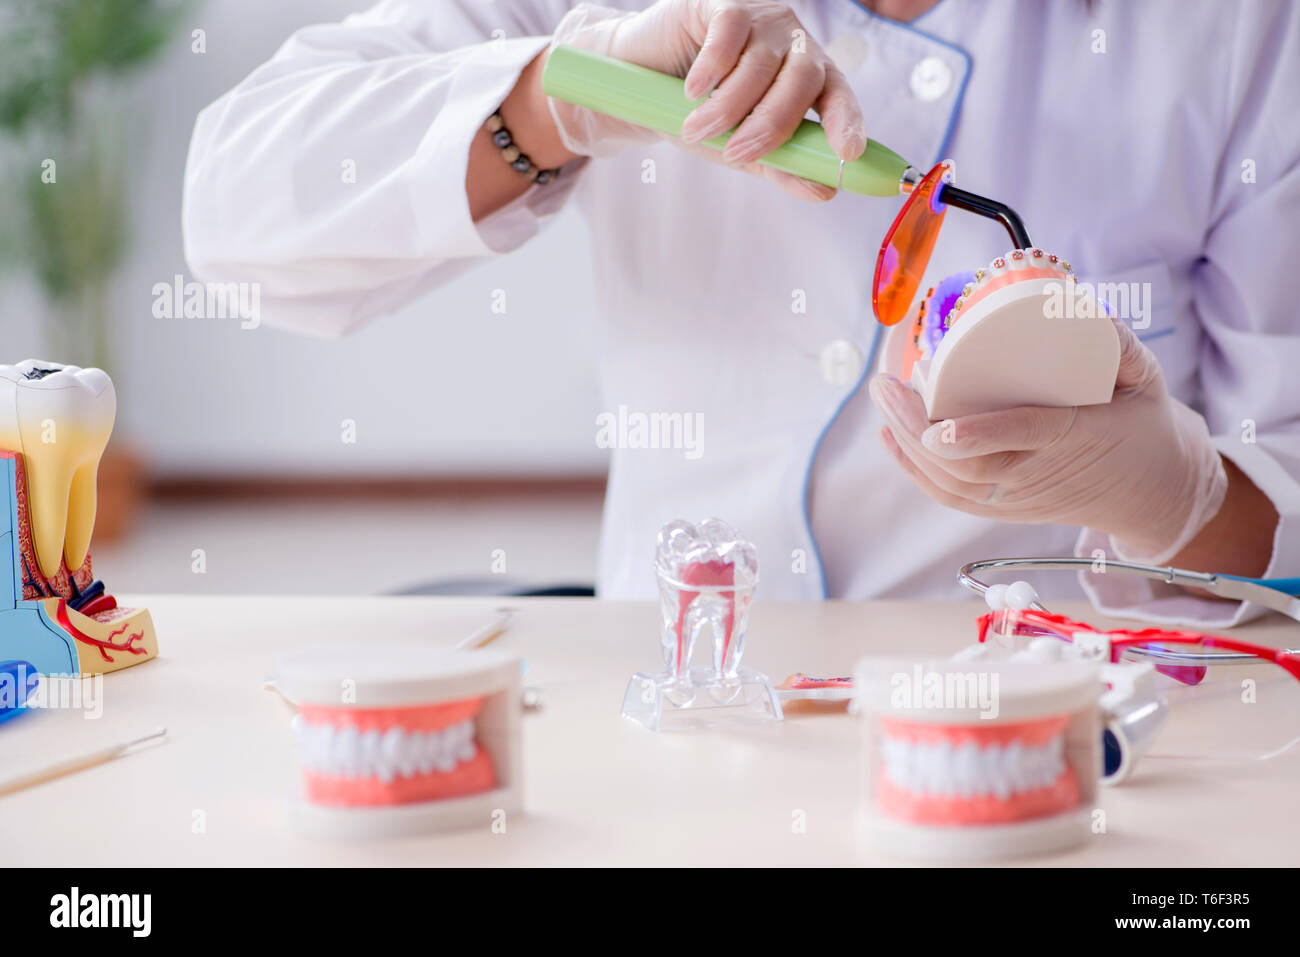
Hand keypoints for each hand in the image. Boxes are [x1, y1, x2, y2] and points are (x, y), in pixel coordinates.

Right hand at [546, 0, 866, 200]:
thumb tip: (825, 191)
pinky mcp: (724, 3)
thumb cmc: (697, 113)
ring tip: (695, 129)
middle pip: (802, 80)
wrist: (641, 80)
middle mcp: (791, 44)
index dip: (847, 121)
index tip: (847, 153)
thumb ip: (781, 167)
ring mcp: (761, 19)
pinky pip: (730, 32)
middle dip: (771, 124)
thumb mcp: (740, 149)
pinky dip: (712, 67)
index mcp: (807, 79)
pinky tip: (692, 89)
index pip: (839, 96)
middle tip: (734, 153)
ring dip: (727, 106)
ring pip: (761, 63)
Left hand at [869, 317, 1228, 563]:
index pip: (1022, 437)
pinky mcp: (1002, 507)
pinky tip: (889, 436)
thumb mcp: (1147, 381)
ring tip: (882, 398)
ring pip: (948, 481)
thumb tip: (1083, 308)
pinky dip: (913, 468)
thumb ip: (1120, 344)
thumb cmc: (1142, 427)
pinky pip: (948, 494)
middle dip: (914, 427)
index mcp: (1073, 440)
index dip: (978, 435)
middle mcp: (1036, 475)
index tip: (936, 426)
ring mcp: (1015, 497)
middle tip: (885, 384)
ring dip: (905, 442)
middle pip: (964, 464)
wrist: (1152, 493)